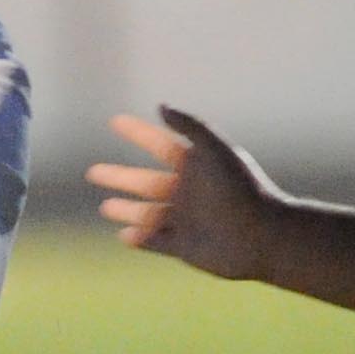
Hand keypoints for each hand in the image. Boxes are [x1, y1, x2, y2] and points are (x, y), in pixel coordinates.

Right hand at [85, 109, 297, 283]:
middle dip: (119, 176)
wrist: (262, 235)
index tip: (114, 121)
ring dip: (126, 209)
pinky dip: (140, 239)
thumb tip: (160, 106)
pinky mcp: (185, 247)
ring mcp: (185, 220)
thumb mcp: (215, 149)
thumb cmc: (242, 188)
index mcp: (195, 167)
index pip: (159, 145)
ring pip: (148, 213)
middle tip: (92, 171)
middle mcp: (188, 192)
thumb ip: (190, 126)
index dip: (137, 133)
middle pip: (145, 181)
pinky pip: (157, 242)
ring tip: (105, 206)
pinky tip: (123, 236)